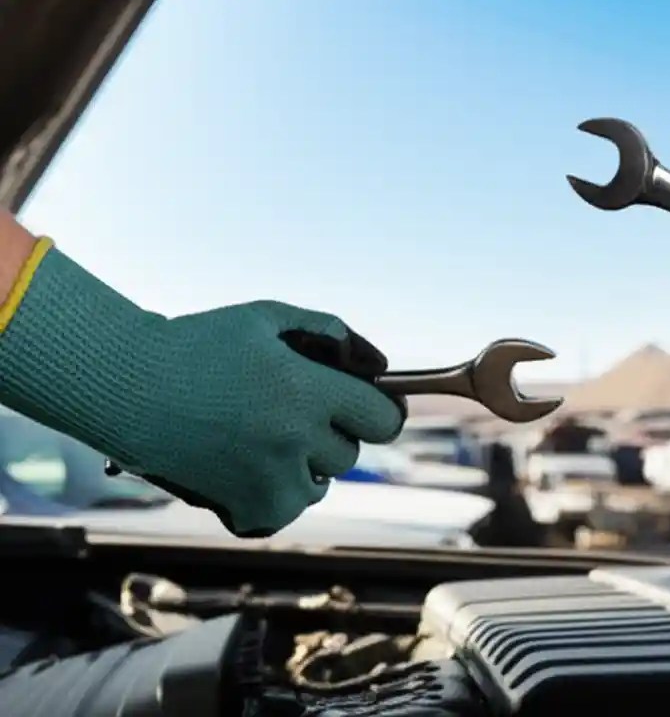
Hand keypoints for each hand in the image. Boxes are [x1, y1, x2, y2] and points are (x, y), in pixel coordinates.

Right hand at [109, 300, 405, 536]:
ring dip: (305, 467)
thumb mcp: (265, 318)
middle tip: (291, 413)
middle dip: (330, 433)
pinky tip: (247, 464)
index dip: (380, 410)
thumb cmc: (197, 345)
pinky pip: (286, 510)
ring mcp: (271, 481)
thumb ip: (328, 331)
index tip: (367, 407)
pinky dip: (275, 494)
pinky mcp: (246, 510)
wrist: (126, 386)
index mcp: (307, 391)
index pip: (384, 419)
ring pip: (320, 485)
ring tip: (263, 438)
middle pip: (349, 453)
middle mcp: (295, 441)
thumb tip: (377, 364)